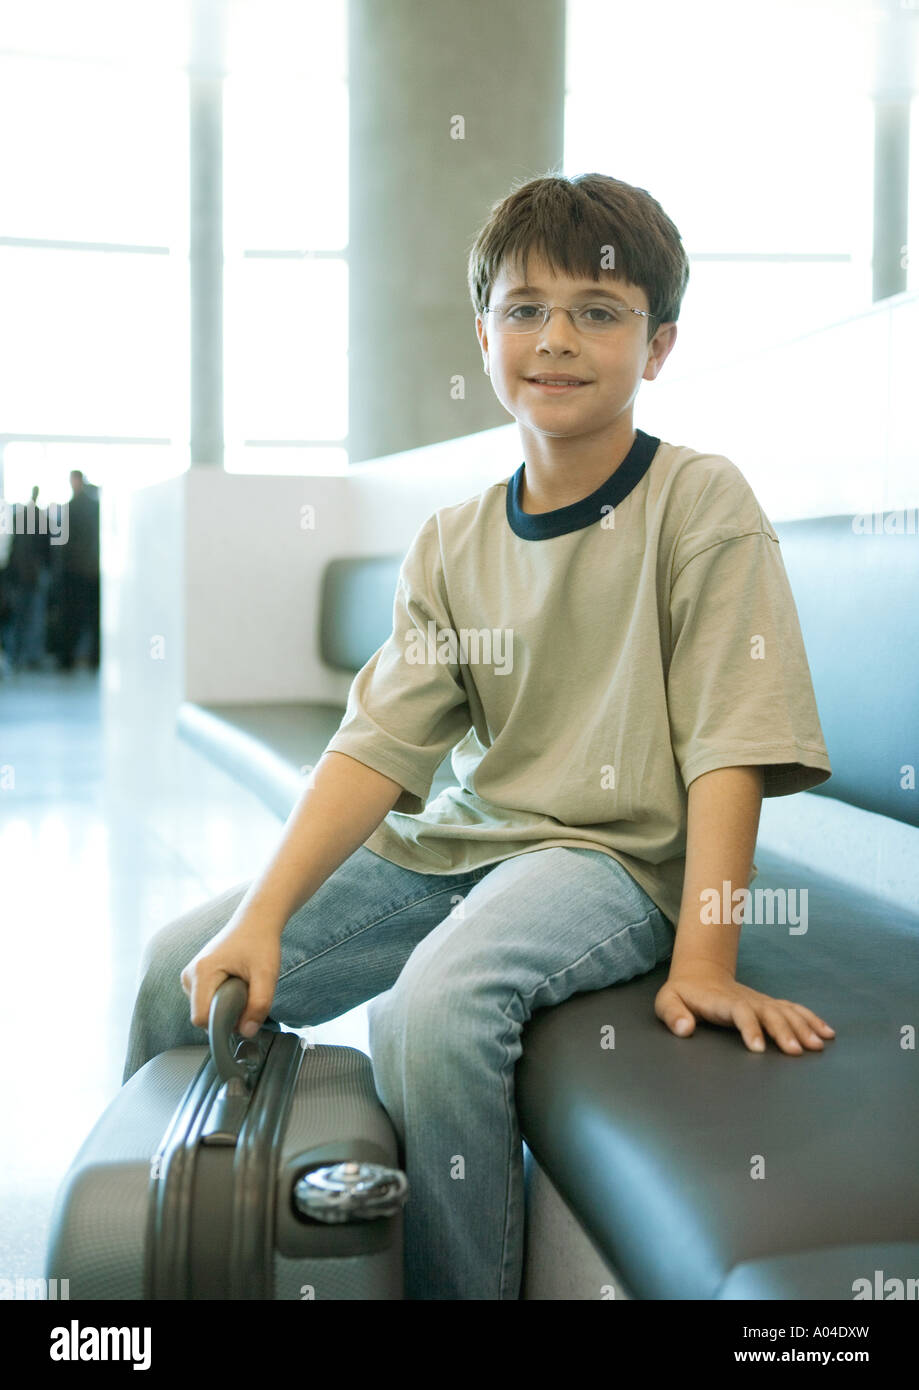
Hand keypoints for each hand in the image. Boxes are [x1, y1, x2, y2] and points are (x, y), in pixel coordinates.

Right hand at [180, 915, 281, 1036]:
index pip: (201, 1018)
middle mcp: (189, 975)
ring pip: (203, 1010)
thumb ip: (259, 1004)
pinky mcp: (194, 977)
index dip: (222, 1024)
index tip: (243, 1015)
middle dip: (225, 1015)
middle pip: (202, 1015)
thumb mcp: (267, 974)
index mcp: (202, 972)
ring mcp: (189, 976)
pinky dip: (220, 1000)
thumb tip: (247, 1033)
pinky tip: (234, 985)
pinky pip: (204, 1001)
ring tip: (241, 986)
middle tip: (246, 994)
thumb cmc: (260, 943)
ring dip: (223, 1007)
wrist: (255, 921)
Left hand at [655, 962, 835, 1054]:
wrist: (700, 975)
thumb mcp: (667, 1001)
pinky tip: (827, 1033)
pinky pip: (794, 1010)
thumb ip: (673, 1014)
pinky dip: (811, 1020)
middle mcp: (747, 1000)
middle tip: (798, 1052)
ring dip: (803, 1027)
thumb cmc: (683, 994)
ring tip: (818, 1045)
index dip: (750, 1028)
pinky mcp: (769, 1005)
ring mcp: (761, 1002)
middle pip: (769, 1013)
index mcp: (723, 1002)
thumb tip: (685, 1028)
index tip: (758, 1048)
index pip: (740, 1012)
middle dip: (784, 1031)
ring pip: (786, 1012)